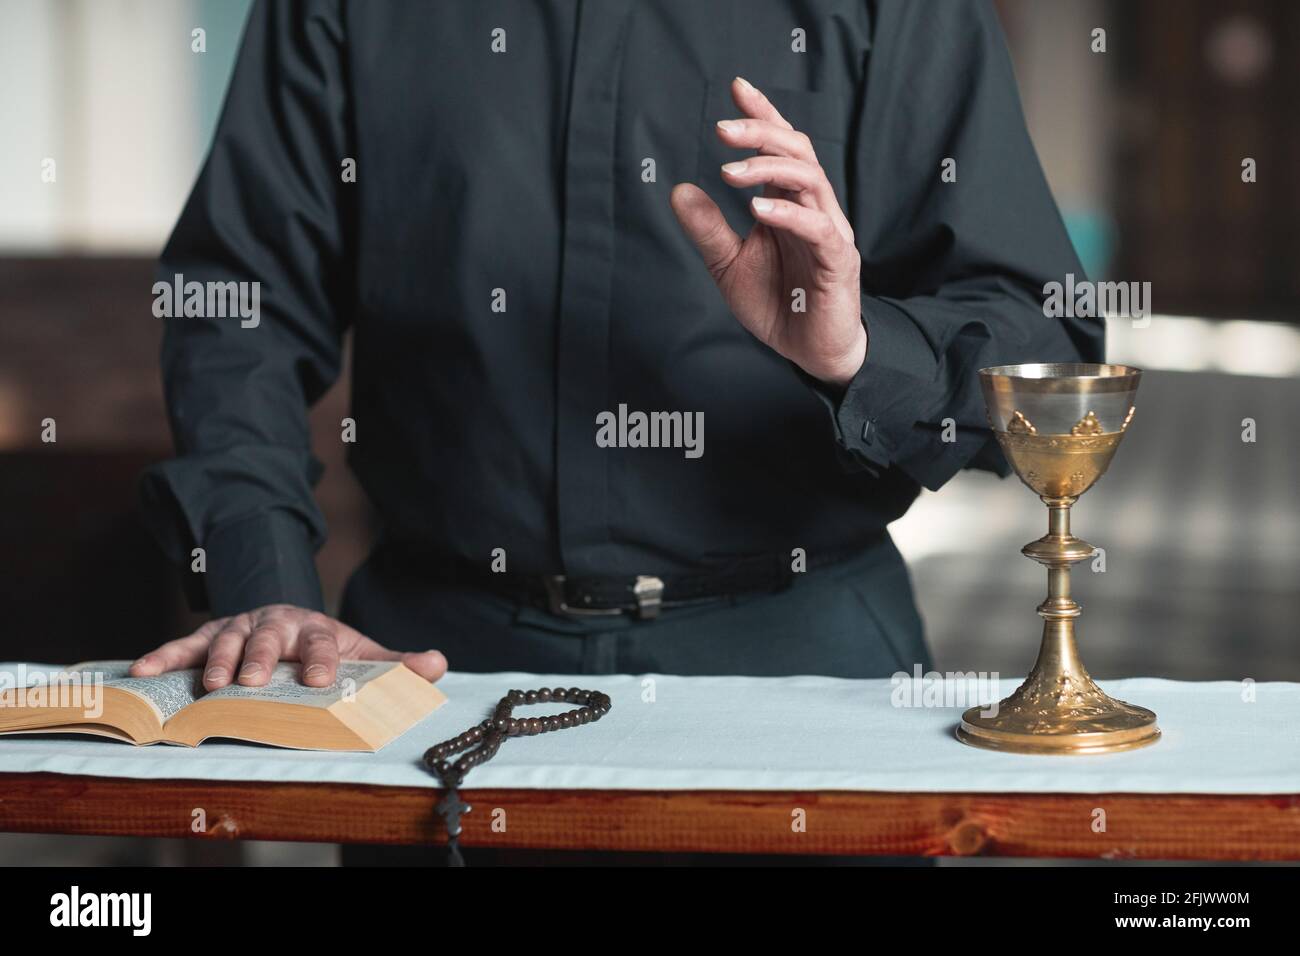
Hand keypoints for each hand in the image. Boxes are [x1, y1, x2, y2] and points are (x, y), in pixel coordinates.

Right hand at [129, 604, 447, 689]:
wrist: (288, 619)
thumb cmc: (326, 646)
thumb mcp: (362, 650)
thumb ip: (395, 663)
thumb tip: (439, 665)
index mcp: (316, 629)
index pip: (321, 643)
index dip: (322, 660)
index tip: (321, 681)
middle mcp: (275, 623)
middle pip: (268, 638)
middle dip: (261, 659)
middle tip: (254, 683)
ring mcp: (240, 627)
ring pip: (226, 640)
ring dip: (218, 662)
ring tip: (211, 686)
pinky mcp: (210, 635)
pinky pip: (185, 646)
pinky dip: (164, 657)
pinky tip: (142, 671)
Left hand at [671, 76, 864, 386]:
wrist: (811, 353)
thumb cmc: (778, 306)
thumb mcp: (729, 266)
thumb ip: (709, 229)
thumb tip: (679, 189)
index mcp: (789, 204)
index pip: (781, 147)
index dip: (763, 115)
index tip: (736, 88)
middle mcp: (813, 209)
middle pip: (797, 152)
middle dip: (761, 133)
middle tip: (722, 128)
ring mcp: (829, 233)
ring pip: (810, 181)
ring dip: (769, 169)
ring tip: (731, 170)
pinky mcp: (838, 261)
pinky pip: (817, 228)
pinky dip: (787, 215)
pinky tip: (757, 210)